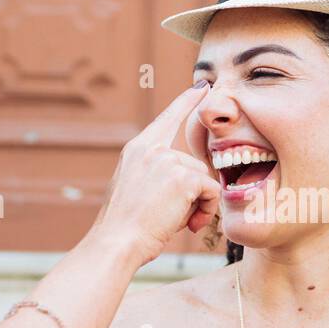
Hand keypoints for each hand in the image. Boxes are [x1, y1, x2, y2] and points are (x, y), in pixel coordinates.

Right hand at [91, 81, 220, 265]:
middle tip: (176, 218)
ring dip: (200, 206)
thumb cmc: (125, 227)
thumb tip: (189, 176)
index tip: (203, 86)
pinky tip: (189, 224)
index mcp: (137, 149)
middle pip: (195, 165)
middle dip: (194, 194)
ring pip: (205, 180)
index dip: (186, 102)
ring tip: (178, 222)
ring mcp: (167, 160)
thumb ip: (155, 175)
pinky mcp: (183, 177)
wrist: (117, 242)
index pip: (167, 119)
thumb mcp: (134, 190)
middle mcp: (151, 148)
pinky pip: (212, 192)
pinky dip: (207, 211)